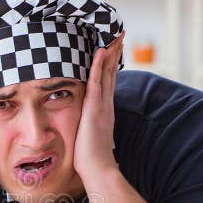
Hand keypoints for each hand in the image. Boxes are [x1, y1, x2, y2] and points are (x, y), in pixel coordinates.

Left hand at [73, 31, 124, 178]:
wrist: (97, 168)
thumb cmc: (90, 158)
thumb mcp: (89, 136)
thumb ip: (88, 126)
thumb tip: (83, 125)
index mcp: (104, 110)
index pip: (107, 82)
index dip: (110, 65)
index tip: (113, 49)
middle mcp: (106, 104)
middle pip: (111, 73)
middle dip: (114, 53)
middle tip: (119, 34)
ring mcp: (102, 105)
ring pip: (106, 73)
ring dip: (110, 53)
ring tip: (114, 35)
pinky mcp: (95, 107)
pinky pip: (96, 81)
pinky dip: (98, 65)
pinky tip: (100, 50)